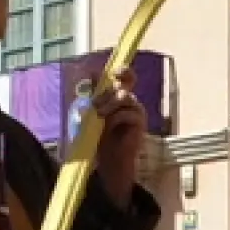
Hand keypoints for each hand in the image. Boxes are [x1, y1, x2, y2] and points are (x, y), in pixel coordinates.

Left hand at [92, 67, 147, 209]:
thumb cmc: (98, 135)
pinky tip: (107, 127)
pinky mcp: (140, 123)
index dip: (123, 71)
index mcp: (119, 95)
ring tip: (99, 116)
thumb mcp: (90, 112)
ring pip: (124, 96)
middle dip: (105, 93)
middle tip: (94, 105)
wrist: (108, 158)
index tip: (115, 72)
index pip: (127, 77)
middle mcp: (130, 100)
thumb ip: (92, 94)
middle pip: (123, 84)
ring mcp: (136, 111)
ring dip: (109, 104)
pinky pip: (127, 113)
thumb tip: (90, 75)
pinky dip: (115, 118)